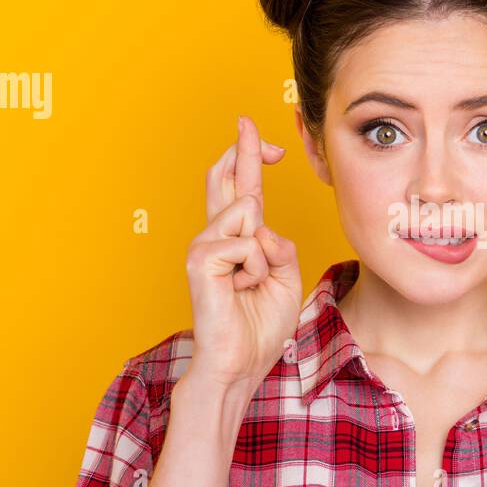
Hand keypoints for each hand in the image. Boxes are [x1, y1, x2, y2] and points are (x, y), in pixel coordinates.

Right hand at [184, 115, 302, 394]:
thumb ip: (280, 245)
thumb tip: (260, 227)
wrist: (242, 363)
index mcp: (237, 240)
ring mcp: (204, 245)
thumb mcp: (286, 277)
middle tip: (248, 123)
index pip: (241, 188)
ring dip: (264, 252)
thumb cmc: (261, 326)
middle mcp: (215, 236)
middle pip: (225, 177)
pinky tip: (241, 290)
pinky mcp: (200, 259)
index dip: (247, 156)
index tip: (256, 133)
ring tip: (251, 283)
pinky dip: (256, 269)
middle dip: (242, 148)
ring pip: (249, 210)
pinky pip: (246, 243)